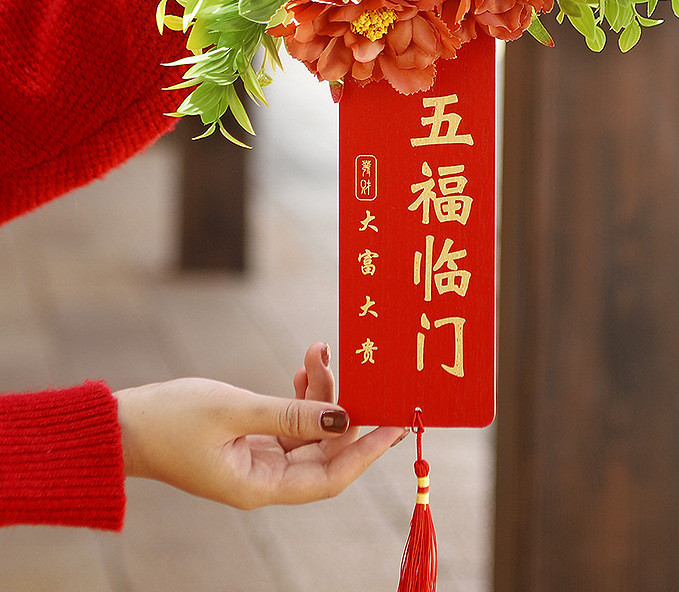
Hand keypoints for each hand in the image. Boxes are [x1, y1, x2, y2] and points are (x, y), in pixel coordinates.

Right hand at [114, 350, 405, 507]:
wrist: (121, 424)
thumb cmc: (169, 419)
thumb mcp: (234, 410)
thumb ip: (292, 414)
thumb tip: (343, 417)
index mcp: (260, 486)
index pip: (331, 477)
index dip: (367, 451)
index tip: (397, 425)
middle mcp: (266, 479)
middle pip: (325, 451)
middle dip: (343, 408)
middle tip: (360, 369)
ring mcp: (259, 460)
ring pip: (310, 431)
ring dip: (321, 392)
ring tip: (318, 351)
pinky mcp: (251, 441)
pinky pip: (291, 421)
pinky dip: (302, 395)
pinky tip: (306, 367)